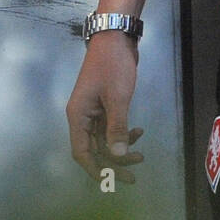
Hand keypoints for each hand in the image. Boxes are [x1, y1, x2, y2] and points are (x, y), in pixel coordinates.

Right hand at [66, 31, 144, 182]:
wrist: (116, 38)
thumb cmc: (113, 66)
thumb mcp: (117, 97)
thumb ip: (117, 127)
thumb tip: (117, 155)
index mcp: (78, 116)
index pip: (82, 152)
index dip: (95, 169)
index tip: (111, 182)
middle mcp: (83, 117)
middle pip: (95, 148)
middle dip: (113, 162)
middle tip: (133, 175)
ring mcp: (94, 111)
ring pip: (105, 139)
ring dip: (121, 148)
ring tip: (141, 155)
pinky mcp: (105, 105)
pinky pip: (111, 127)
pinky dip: (124, 132)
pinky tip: (138, 131)